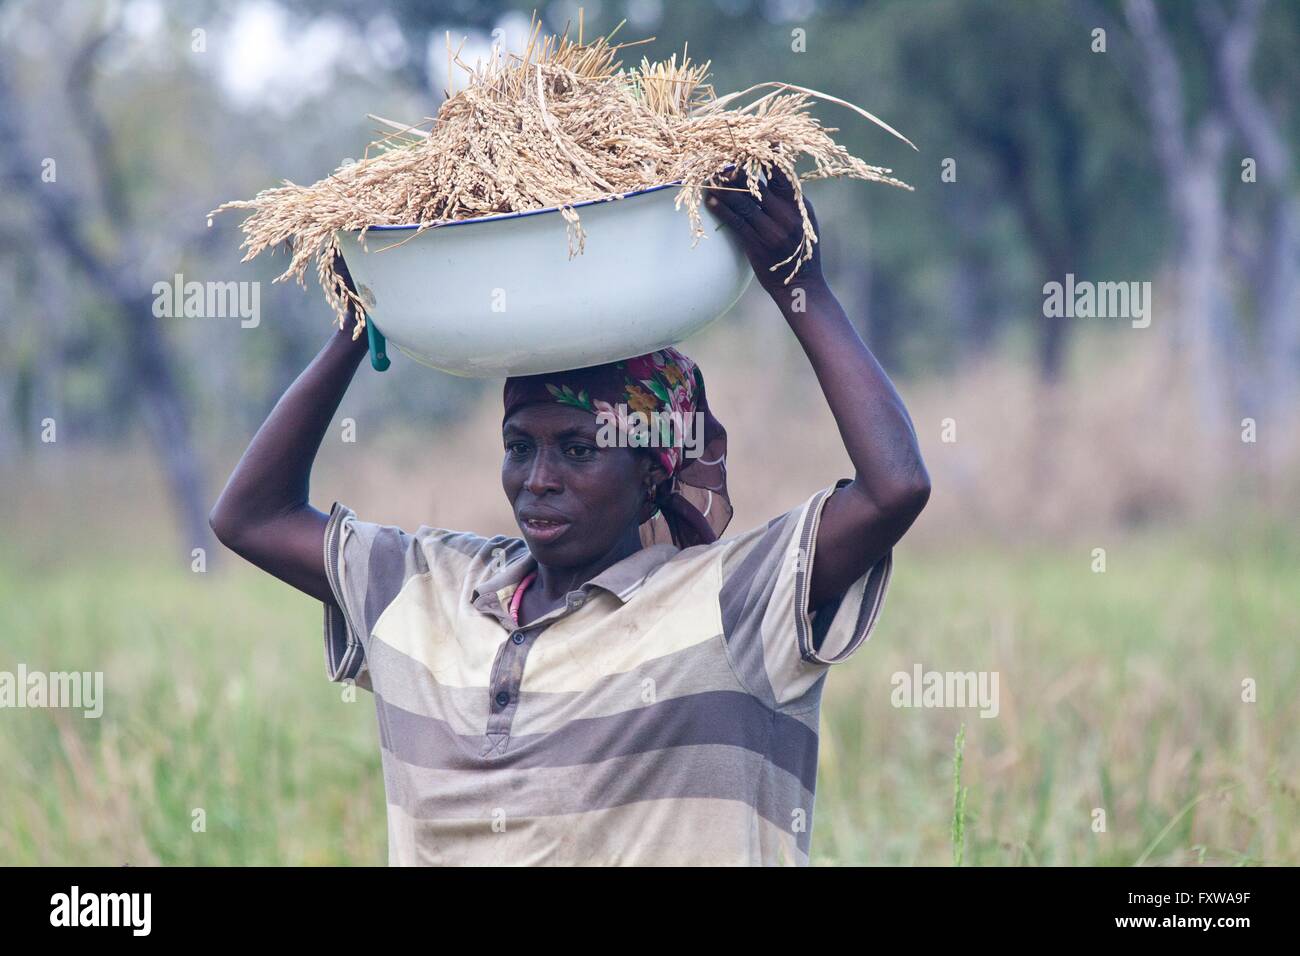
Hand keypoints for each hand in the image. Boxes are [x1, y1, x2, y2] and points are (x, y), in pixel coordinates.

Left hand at [704, 167, 826, 305]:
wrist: (801, 285)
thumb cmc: (801, 249)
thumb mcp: (805, 219)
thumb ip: (790, 199)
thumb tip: (775, 173)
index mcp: (799, 205)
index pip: (782, 175)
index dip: (768, 157)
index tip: (754, 142)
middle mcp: (786, 215)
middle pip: (757, 186)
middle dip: (736, 171)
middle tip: (719, 158)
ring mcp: (772, 230)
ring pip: (743, 203)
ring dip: (723, 189)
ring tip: (708, 176)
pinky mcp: (757, 245)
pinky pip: (736, 223)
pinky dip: (721, 210)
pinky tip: (709, 200)